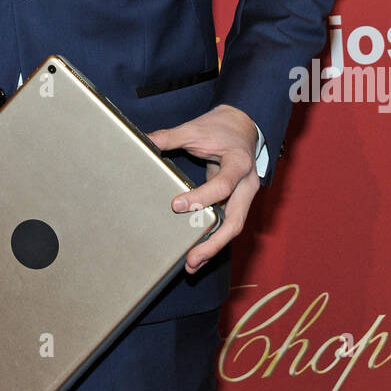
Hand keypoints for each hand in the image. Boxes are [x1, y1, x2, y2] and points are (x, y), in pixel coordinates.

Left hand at [147, 104, 260, 274]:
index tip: (176, 205)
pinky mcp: (237, 202)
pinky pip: (227, 224)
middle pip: (236, 221)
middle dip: (214, 242)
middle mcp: (247, 184)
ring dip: (214, 247)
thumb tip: (143, 142)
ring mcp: (244, 196)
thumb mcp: (194, 129)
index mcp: (239, 164)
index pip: (223, 186)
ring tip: (192, 264)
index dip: (201, 197)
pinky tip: (197, 251)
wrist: (243, 126)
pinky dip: (213, 238)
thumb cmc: (219, 128)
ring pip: (233, 228)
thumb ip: (169, 137)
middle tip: (192, 258)